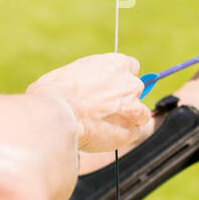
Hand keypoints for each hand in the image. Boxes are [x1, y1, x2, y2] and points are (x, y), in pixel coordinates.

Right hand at [28, 54, 153, 152]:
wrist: (56, 111)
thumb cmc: (57, 90)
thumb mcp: (76, 72)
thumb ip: (93, 77)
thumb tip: (92, 87)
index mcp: (118, 64)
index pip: (132, 67)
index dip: (121, 79)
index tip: (111, 87)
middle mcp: (131, 84)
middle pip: (137, 90)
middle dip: (125, 99)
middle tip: (105, 108)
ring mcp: (133, 108)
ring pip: (141, 114)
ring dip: (129, 119)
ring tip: (106, 124)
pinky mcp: (129, 131)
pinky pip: (133, 133)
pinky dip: (122, 135)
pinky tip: (105, 135)